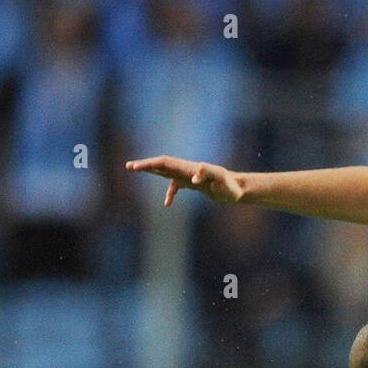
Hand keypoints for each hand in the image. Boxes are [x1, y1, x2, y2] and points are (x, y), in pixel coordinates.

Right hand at [125, 155, 244, 206]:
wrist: (239, 189)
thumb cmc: (230, 185)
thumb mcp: (221, 179)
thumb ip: (208, 173)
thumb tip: (194, 176)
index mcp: (188, 167)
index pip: (165, 162)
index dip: (149, 164)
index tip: (135, 167)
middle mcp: (186, 169)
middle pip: (162, 165)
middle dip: (145, 165)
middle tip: (128, 166)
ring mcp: (189, 176)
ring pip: (166, 172)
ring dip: (152, 172)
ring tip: (135, 171)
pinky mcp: (193, 184)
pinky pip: (177, 186)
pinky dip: (170, 193)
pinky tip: (167, 205)